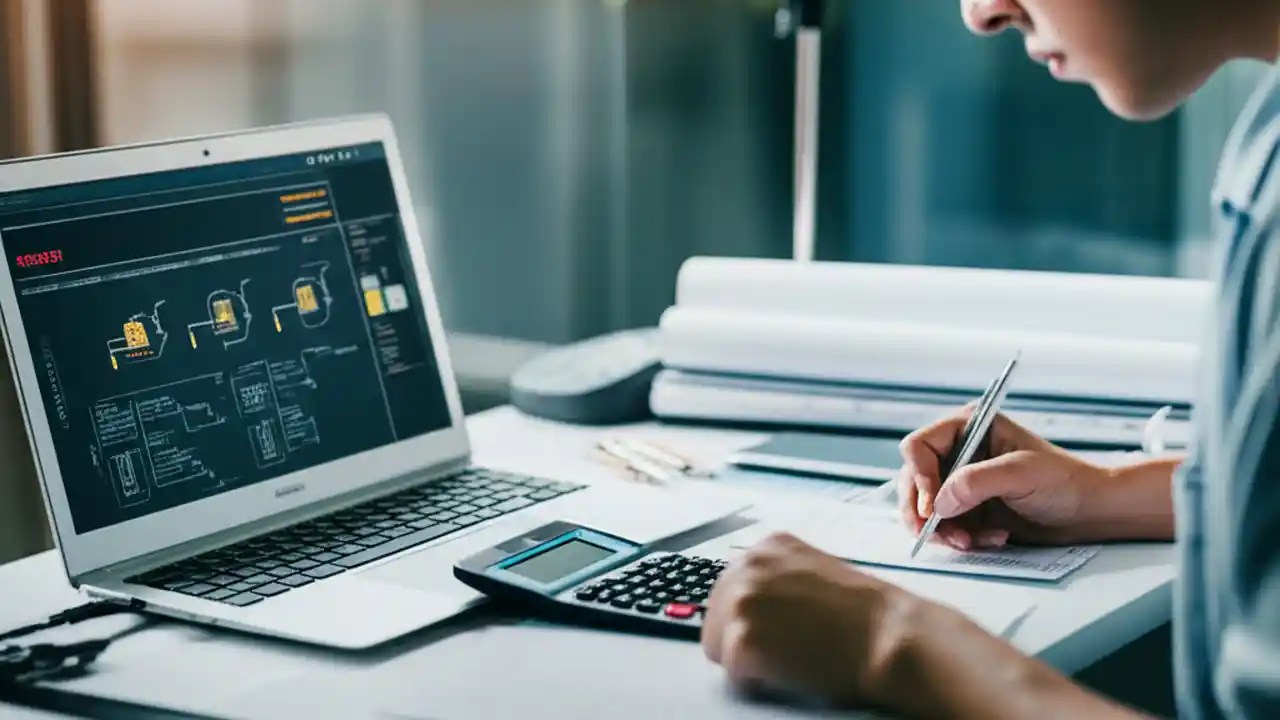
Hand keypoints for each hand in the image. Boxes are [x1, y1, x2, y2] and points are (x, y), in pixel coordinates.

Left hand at [701, 532, 925, 707]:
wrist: (889, 635)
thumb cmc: (865, 615)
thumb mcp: (814, 573)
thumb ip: (779, 579)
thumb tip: (757, 604)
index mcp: (768, 547)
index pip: (730, 587)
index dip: (751, 616)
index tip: (773, 629)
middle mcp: (748, 565)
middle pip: (716, 614)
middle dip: (742, 636)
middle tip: (783, 650)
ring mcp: (743, 599)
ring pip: (718, 643)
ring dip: (748, 657)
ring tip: (790, 657)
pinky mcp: (743, 637)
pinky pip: (732, 669)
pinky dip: (756, 678)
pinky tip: (790, 669)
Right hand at [897, 409, 1109, 548]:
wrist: (1088, 513)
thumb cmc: (1064, 482)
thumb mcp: (1021, 474)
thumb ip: (977, 482)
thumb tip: (938, 503)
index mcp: (967, 427)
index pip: (919, 447)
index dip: (919, 477)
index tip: (931, 508)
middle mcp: (957, 451)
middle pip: (913, 479)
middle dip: (924, 511)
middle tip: (938, 534)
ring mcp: (959, 481)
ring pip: (923, 507)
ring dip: (942, 529)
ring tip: (972, 542)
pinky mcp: (966, 508)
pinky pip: (943, 525)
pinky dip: (958, 537)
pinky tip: (990, 539)